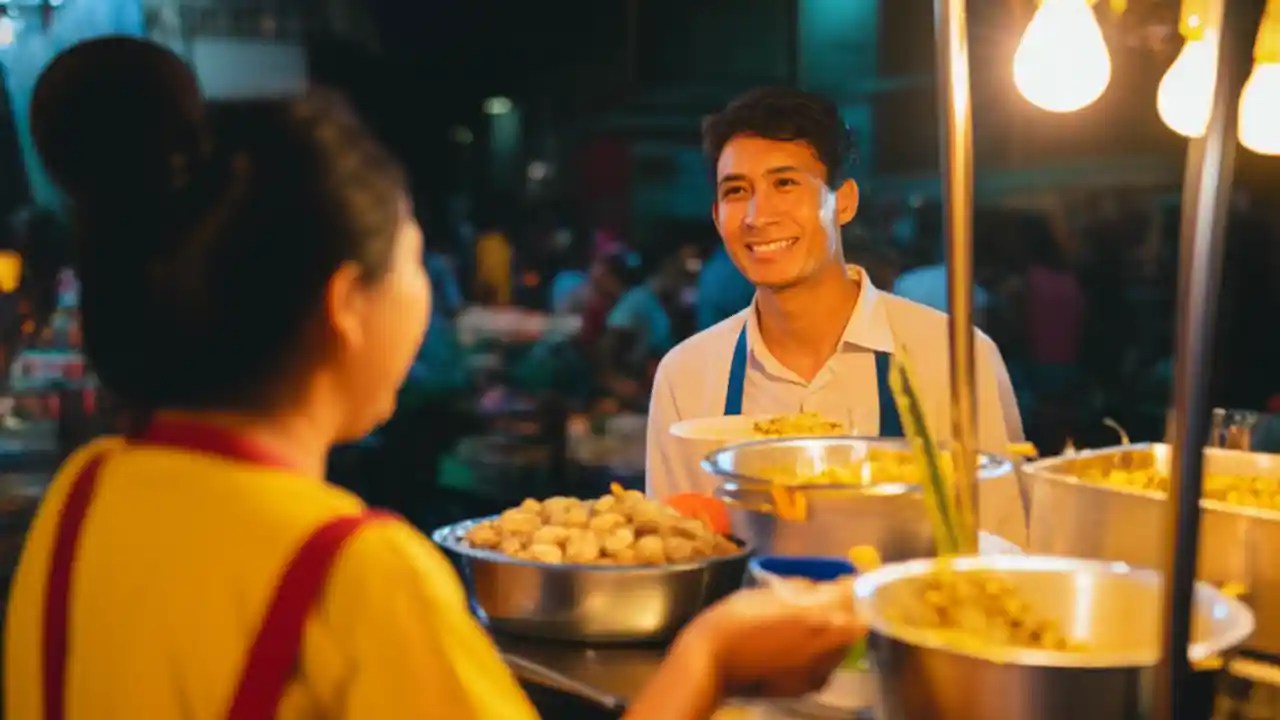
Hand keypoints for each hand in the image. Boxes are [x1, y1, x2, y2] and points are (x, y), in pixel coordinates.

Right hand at [676, 579, 863, 698]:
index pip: (853, 595)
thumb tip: (819, 589)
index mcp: (819, 614)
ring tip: (806, 629)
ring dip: (833, 635)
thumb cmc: (736, 618)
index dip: (849, 585)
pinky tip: (796, 652)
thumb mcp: (769, 592)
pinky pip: (825, 666)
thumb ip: (802, 589)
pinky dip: (820, 656)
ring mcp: (820, 669)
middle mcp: (828, 644)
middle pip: (854, 624)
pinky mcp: (808, 687)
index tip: (842, 581)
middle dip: (844, 613)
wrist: (712, 661)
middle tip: (822, 606)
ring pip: (841, 647)